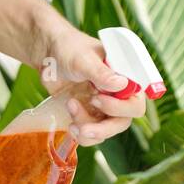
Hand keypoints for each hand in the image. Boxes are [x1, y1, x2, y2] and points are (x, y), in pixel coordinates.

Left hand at [38, 24, 147, 145]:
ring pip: (107, 131)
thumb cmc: (70, 48)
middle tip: (84, 126)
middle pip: (122, 121)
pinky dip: (81, 134)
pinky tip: (69, 123)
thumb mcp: (84, 59)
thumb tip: (122, 84)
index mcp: (124, 78)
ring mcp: (103, 108)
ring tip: (70, 110)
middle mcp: (118, 95)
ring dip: (89, 131)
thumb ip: (101, 73)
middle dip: (103, 128)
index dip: (121, 107)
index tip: (96, 98)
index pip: (136, 101)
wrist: (48, 55)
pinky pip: (92, 135)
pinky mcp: (89, 116)